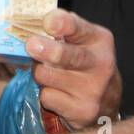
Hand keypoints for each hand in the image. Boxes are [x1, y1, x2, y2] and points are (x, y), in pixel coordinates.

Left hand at [27, 9, 121, 129]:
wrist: (107, 99)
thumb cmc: (84, 60)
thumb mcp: (79, 38)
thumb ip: (59, 28)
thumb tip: (27, 22)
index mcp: (99, 39)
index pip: (77, 27)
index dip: (60, 23)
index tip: (48, 23)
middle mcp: (101, 64)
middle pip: (68, 56)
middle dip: (48, 50)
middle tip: (31, 46)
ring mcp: (93, 90)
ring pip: (46, 75)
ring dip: (38, 72)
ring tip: (48, 72)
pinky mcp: (82, 111)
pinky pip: (47, 96)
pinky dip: (45, 93)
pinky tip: (58, 92)